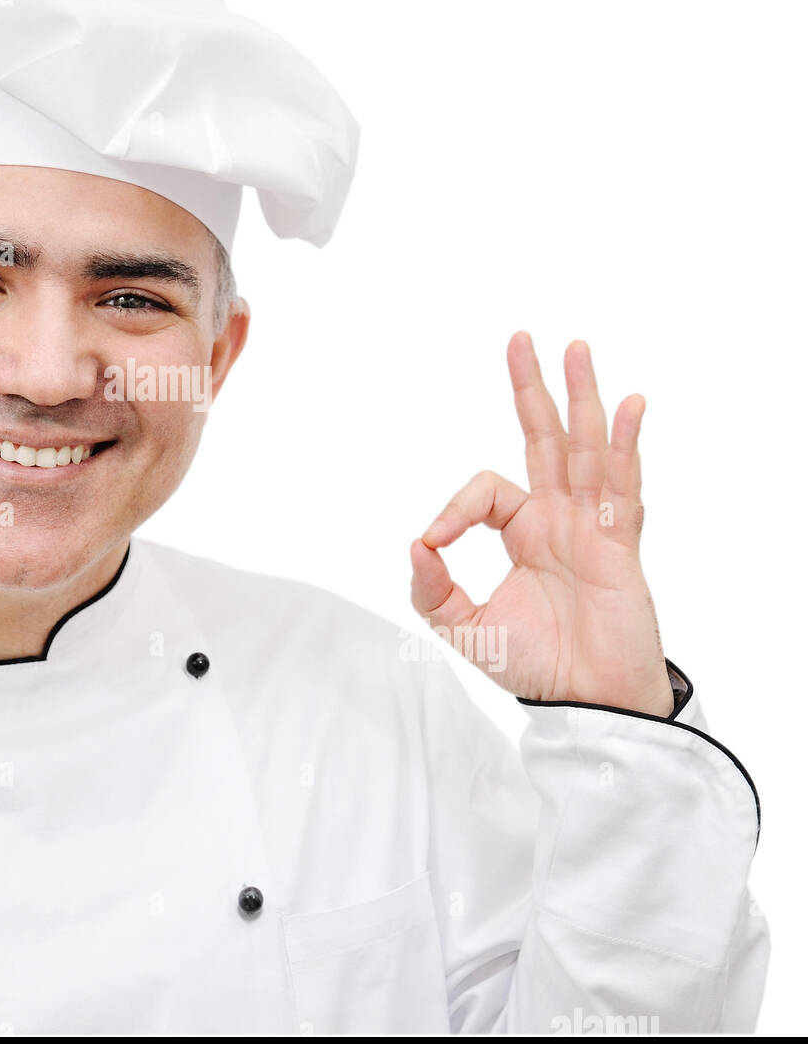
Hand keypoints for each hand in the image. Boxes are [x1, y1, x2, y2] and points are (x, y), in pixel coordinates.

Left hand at [409, 332, 672, 717]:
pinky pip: (623, 486)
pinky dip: (626, 444)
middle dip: (533, 389)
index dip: (454, 507)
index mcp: (524, 531)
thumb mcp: (464, 628)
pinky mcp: (619, 545)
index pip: (487, 489)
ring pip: (585, 448)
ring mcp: (593, 526)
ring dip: (581, 397)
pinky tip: (629, 405)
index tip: (433, 543)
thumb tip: (414, 543)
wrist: (584, 705)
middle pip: (545, 438)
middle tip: (522, 339)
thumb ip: (432, 588)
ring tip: (576, 348)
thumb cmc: (535, 667)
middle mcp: (559, 518)